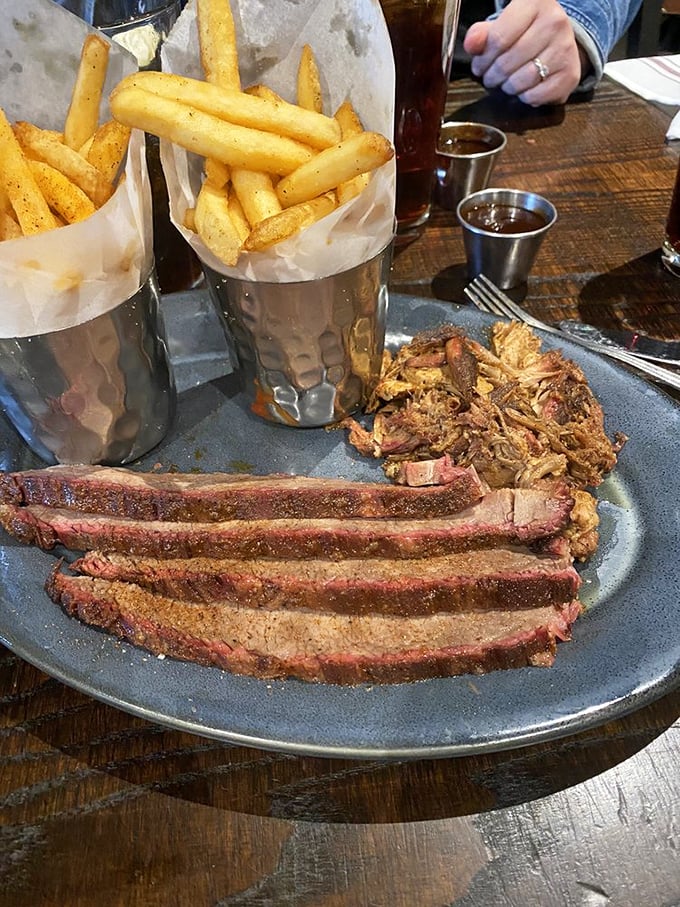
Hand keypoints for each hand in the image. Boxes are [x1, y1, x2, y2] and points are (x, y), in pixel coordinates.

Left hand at [463, 0, 586, 105]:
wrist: (557, 41)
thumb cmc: (524, 33)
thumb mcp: (502, 25)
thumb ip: (482, 35)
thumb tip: (471, 45)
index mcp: (535, 2)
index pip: (498, 39)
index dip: (483, 59)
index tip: (479, 66)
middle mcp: (555, 22)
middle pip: (508, 62)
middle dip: (492, 76)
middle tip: (490, 77)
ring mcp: (566, 48)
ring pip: (522, 81)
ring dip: (507, 88)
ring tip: (505, 83)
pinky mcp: (571, 74)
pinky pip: (536, 96)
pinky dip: (524, 97)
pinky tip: (523, 89)